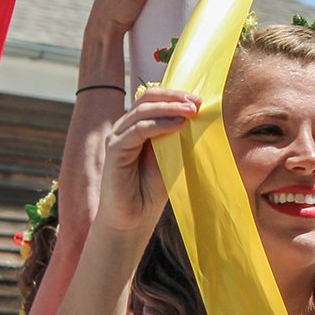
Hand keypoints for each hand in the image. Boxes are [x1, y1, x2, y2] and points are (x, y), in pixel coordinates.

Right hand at [97, 88, 195, 235]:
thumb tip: (195, 115)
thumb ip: (176, 136)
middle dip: (174, 97)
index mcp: (137, 126)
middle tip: (196, 102)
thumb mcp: (170, 157)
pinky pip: (138, 130)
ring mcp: (118, 137)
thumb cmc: (150, 191)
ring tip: (191, 112)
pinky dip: (159, 124)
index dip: (176, 96)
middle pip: (147, 98)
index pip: (154, 99)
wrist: (132, 219)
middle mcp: (124, 127)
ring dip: (170, 108)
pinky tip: (178, 125)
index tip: (199, 100)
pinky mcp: (114, 149)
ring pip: (143, 110)